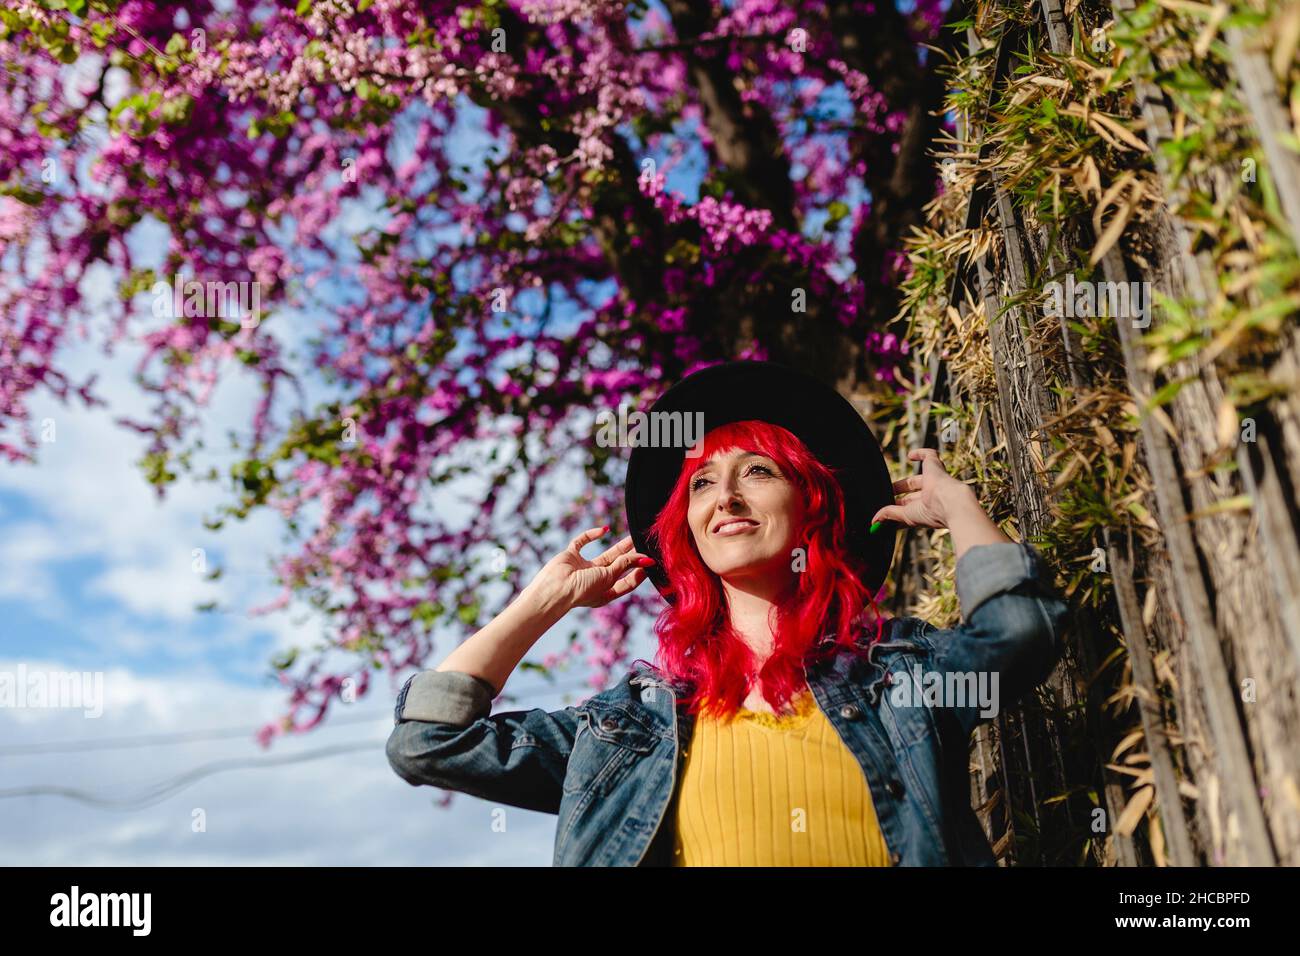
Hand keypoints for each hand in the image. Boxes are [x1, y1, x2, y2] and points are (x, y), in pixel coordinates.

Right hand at [525, 527, 654, 610]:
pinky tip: (604, 529)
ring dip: (620, 546)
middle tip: (645, 544)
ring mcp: (583, 568)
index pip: (627, 583)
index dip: (639, 573)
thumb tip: (643, 557)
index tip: (650, 562)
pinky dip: (592, 535)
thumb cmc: (581, 590)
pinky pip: (582, 543)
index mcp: (605, 593)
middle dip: (632, 556)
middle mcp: (595, 581)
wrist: (553, 589)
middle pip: (619, 566)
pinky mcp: (570, 556)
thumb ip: (624, 565)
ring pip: (605, 554)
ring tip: (633, 536)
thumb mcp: (608, 577)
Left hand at [870, 448, 974, 530]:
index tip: (886, 512)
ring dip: (903, 482)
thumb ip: (889, 514)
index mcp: (926, 508)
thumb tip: (875, 520)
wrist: (949, 502)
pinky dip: (920, 453)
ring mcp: (933, 480)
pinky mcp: (935, 466)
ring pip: (918, 479)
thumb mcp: (905, 515)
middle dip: (898, 495)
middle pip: (911, 494)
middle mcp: (931, 495)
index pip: (909, 507)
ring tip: (887, 483)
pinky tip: (910, 455)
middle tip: (885, 495)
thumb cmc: (932, 512)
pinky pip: (929, 455)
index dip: (898, 508)